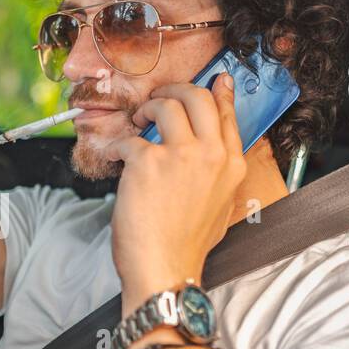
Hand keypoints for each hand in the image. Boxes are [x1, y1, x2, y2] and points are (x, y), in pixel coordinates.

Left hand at [106, 73, 245, 312]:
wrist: (164, 269)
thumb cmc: (186, 244)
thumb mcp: (219, 205)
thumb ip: (218, 172)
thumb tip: (211, 150)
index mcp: (232, 165)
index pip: (227, 114)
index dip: (218, 92)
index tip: (213, 80)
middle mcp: (211, 155)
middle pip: (197, 97)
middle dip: (175, 91)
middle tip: (160, 100)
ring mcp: (180, 156)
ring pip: (165, 106)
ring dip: (148, 109)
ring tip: (139, 123)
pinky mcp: (148, 163)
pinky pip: (129, 140)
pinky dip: (118, 147)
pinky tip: (117, 160)